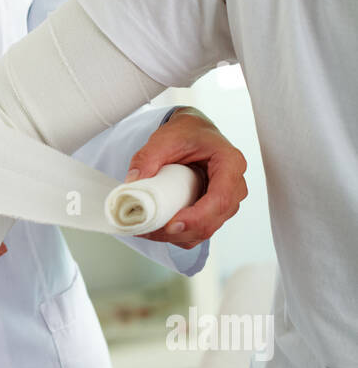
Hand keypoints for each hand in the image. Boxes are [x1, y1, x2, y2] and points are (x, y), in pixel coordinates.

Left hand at [123, 106, 247, 247]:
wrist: (192, 131)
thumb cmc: (186, 132)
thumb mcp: (164, 138)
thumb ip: (147, 157)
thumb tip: (133, 184)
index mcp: (230, 163)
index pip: (221, 198)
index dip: (198, 217)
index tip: (172, 225)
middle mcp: (234, 184)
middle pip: (215, 218)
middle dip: (183, 230)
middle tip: (151, 230)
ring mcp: (227, 199)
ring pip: (208, 228)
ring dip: (179, 235)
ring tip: (149, 229)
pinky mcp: (215, 209)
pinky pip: (201, 230)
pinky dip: (181, 235)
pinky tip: (159, 228)